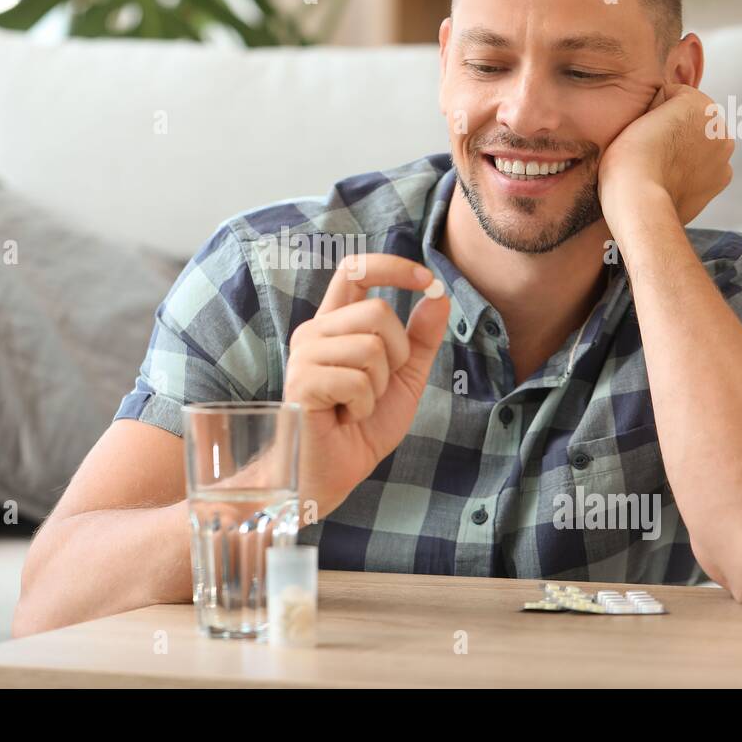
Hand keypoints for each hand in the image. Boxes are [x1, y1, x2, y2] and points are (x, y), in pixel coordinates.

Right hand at [283, 254, 449, 519]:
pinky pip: (357, 379)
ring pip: (372, 346)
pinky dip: (364, 406)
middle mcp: (314, 331)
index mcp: (335, 324)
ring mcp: (304, 355)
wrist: (331, 473)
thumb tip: (439, 295)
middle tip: (376, 388)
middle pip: (377, 310)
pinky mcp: (303, 381)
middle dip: (397, 354)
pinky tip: (345, 418)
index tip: (426, 280)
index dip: (392, 267)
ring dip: (379, 386)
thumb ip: (420, 338)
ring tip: (356, 406)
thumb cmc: (360, 428)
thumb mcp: (404, 379)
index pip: (355, 270)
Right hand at [597, 82, 732, 227]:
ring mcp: (724, 153)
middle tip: (652, 151)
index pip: (672, 97)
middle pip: (692, 121)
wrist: (638, 200)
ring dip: (687, 153)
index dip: (652, 113)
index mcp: (698, 102)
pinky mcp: (722, 179)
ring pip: (701, 145)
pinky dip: (694, 174)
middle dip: (677, 132)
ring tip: (662, 168)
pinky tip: (674, 181)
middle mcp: (718, 124)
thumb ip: (658, 112)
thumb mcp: (636, 116)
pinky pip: (707, 168)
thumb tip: (664, 120)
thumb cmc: (628, 161)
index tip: (642, 131)